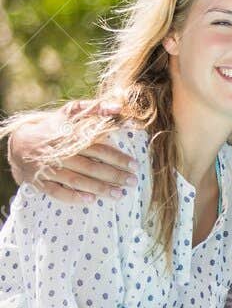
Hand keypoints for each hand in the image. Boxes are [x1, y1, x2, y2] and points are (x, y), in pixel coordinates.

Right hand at [14, 104, 134, 201]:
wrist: (19, 143)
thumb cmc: (54, 129)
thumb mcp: (70, 114)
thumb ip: (94, 109)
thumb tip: (118, 107)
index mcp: (68, 137)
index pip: (97, 148)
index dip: (117, 157)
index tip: (135, 165)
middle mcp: (59, 154)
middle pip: (90, 167)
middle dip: (113, 175)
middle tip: (133, 181)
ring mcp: (48, 169)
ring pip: (76, 180)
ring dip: (99, 188)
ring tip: (119, 194)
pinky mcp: (40, 182)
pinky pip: (57, 192)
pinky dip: (74, 197)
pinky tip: (91, 200)